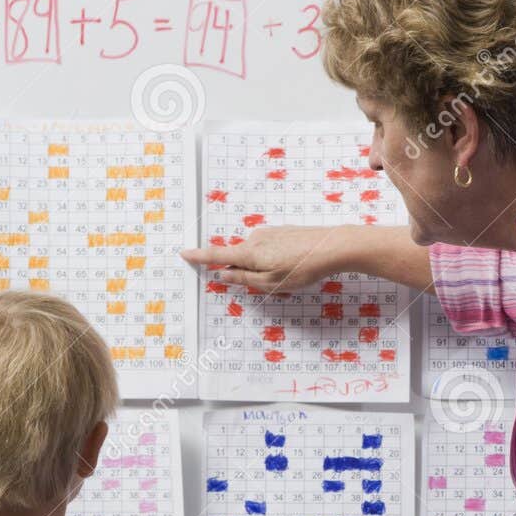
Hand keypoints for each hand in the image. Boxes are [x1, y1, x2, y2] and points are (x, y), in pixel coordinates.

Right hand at [181, 225, 348, 293]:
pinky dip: (272, 259)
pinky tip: (293, 265)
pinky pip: (267, 249)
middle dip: (245, 272)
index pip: (217, 256)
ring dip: (262, 267)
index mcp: (249, 253)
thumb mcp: (271, 283)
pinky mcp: (280, 231)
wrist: (331, 246)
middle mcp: (254, 239)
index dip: (199, 257)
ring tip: (289, 274)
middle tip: (272, 283)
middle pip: (238, 258)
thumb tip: (222, 275)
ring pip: (255, 255)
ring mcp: (268, 233)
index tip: (183, 253)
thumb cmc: (302, 268)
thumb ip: (244, 279)